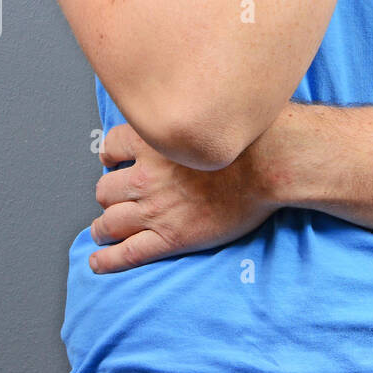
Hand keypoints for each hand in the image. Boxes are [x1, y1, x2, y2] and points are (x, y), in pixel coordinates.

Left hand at [87, 121, 277, 273]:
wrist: (273, 163)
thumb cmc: (252, 137)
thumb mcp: (209, 113)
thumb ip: (187, 117)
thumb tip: (186, 110)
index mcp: (154, 142)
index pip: (111, 146)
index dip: (111, 155)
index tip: (115, 159)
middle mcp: (147, 176)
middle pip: (105, 188)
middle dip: (108, 194)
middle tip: (117, 197)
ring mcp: (155, 209)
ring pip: (108, 222)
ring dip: (103, 227)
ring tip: (105, 229)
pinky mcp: (170, 237)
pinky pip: (126, 254)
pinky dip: (106, 260)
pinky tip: (99, 261)